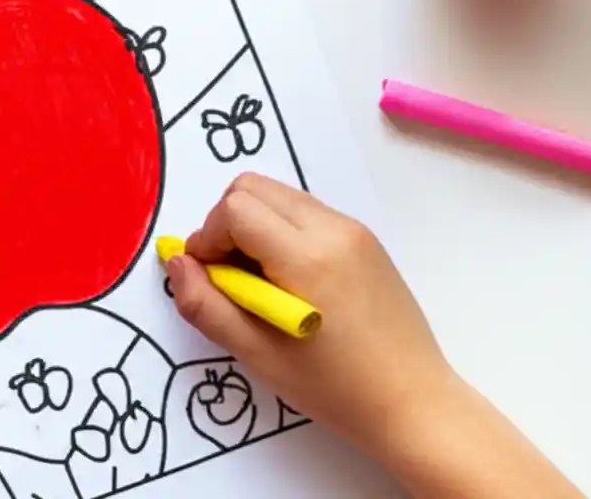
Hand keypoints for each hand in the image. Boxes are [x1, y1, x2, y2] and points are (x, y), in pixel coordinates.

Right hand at [166, 173, 449, 449]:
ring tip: (259, 284)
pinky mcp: (365, 241)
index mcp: (307, 255)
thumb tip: (176, 263)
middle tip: (229, 278)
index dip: (207, 238)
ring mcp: (354, 230)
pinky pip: (306, 214)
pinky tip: (289, 284)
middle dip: (226, 224)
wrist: (413, 402)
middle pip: (253, 188)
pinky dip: (281, 234)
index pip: (235, 209)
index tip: (208, 279)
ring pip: (279, 197)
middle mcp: (333, 228)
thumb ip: (206, 305)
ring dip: (253, 228)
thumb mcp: (257, 354)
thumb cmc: (334, 388)